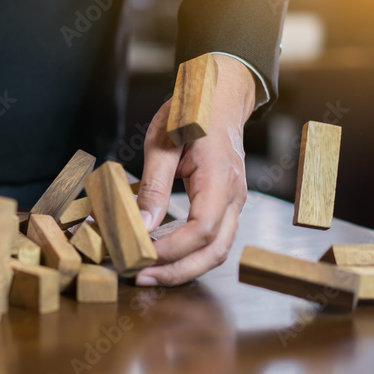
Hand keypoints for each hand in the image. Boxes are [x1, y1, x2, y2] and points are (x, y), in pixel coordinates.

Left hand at [134, 54, 255, 285]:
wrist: (220, 96)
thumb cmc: (193, 111)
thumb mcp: (163, 142)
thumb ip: (153, 185)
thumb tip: (141, 225)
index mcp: (220, 178)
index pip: (201, 230)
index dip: (172, 250)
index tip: (140, 255)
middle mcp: (234, 196)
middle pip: (214, 252)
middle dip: (177, 271)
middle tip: (140, 277)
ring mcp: (234, 202)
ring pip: (216, 251)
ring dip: (184, 268)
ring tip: (147, 272)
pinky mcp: (226, 205)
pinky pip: (213, 239)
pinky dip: (190, 255)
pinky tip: (162, 256)